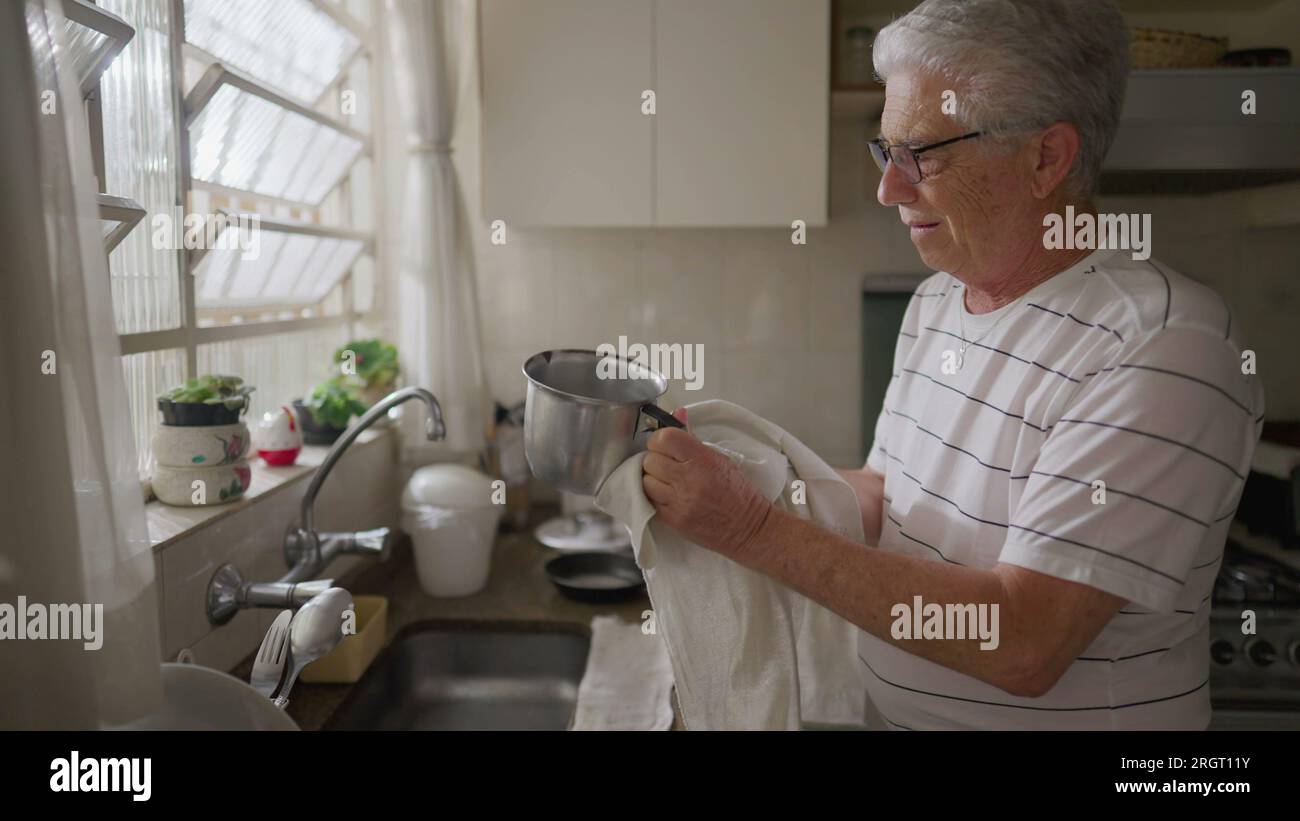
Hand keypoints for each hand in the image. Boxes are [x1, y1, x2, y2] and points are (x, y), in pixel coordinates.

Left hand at [641, 407, 772, 561]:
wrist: (748, 528)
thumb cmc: (737, 492)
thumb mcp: (721, 458)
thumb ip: (693, 438)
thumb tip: (677, 414)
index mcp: (703, 460)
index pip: (665, 438)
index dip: (661, 439)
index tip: (666, 444)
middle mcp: (689, 480)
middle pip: (651, 459)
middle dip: (656, 459)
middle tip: (668, 463)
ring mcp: (680, 502)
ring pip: (646, 480)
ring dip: (653, 478)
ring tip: (668, 480)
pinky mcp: (674, 520)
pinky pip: (650, 500)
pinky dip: (655, 495)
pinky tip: (668, 495)